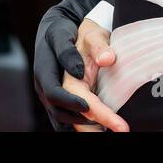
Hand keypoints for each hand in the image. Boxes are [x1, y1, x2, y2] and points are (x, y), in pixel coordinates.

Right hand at [33, 11, 128, 130]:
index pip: (55, 93)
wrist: (58, 33)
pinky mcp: (60, 102)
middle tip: (117, 127)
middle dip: (88, 124)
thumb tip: (107, 59)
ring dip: (88, 128)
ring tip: (114, 130)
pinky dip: (86, 127)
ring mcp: (51, 97)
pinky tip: (104, 129)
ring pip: (64, 120)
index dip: (72, 102)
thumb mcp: (84, 32)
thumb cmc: (70, 32)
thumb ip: (96, 45)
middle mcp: (45, 87)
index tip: (91, 109)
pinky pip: (70, 119)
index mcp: (46, 70)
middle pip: (61, 112)